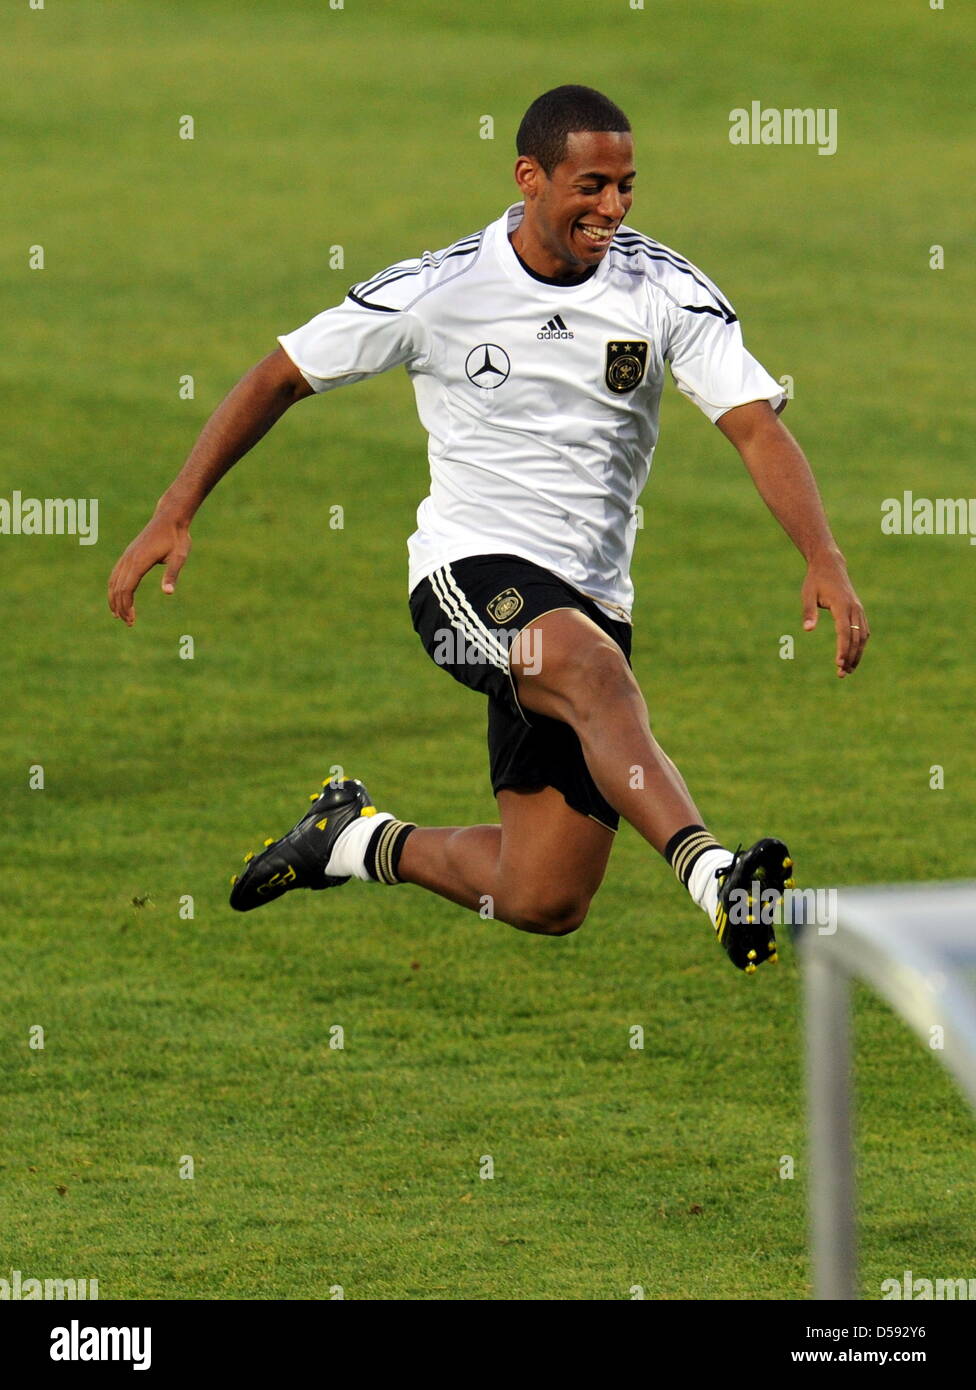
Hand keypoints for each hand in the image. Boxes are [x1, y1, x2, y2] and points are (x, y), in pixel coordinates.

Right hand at [108, 513, 191, 626]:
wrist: (169, 518)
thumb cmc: (177, 537)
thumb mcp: (179, 557)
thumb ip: (172, 574)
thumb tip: (168, 592)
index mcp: (139, 562)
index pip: (127, 589)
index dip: (127, 606)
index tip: (132, 621)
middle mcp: (128, 559)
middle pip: (117, 588)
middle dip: (120, 607)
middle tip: (129, 623)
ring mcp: (127, 556)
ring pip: (113, 581)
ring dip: (114, 599)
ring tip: (118, 615)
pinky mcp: (129, 554)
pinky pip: (116, 574)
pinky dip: (114, 588)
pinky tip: (119, 596)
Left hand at [801, 554, 868, 677]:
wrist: (830, 565)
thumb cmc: (815, 580)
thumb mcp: (807, 594)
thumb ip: (808, 612)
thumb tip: (808, 630)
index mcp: (842, 605)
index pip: (844, 631)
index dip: (842, 648)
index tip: (838, 663)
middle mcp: (854, 608)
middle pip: (856, 637)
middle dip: (850, 657)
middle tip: (841, 674)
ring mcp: (858, 610)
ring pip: (862, 636)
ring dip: (856, 654)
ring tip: (847, 670)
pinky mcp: (858, 611)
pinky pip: (864, 631)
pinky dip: (860, 645)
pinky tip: (854, 656)